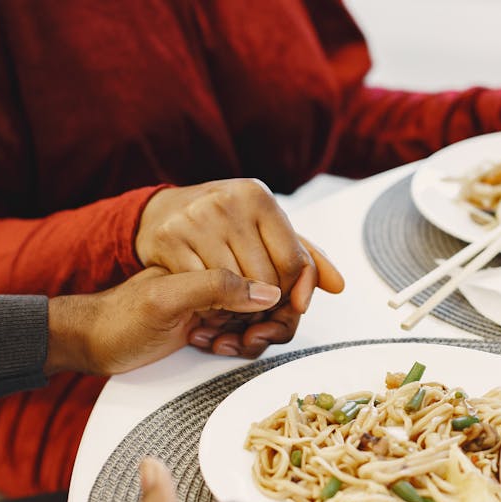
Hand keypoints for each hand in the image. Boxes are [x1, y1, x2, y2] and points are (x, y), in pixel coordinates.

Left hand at [44, 267, 282, 375]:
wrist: (92, 342)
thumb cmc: (119, 319)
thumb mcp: (166, 300)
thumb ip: (216, 288)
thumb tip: (267, 293)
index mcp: (213, 247)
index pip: (274, 269)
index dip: (278, 302)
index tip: (257, 327)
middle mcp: (220, 266)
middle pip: (276, 295)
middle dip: (266, 324)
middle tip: (242, 339)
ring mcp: (217, 293)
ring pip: (265, 316)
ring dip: (251, 337)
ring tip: (219, 343)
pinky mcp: (211, 316)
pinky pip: (245, 330)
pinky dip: (237, 344)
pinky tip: (212, 346)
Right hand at [135, 179, 343, 356]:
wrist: (161, 212)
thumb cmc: (225, 224)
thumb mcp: (266, 229)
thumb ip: (305, 257)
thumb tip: (339, 286)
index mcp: (258, 196)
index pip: (293, 262)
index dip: (295, 290)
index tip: (288, 301)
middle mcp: (228, 202)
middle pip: (266, 280)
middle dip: (265, 300)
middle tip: (255, 302)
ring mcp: (196, 219)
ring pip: (235, 289)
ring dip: (236, 305)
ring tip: (232, 299)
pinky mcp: (169, 239)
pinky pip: (202, 289)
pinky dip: (209, 302)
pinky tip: (208, 297)